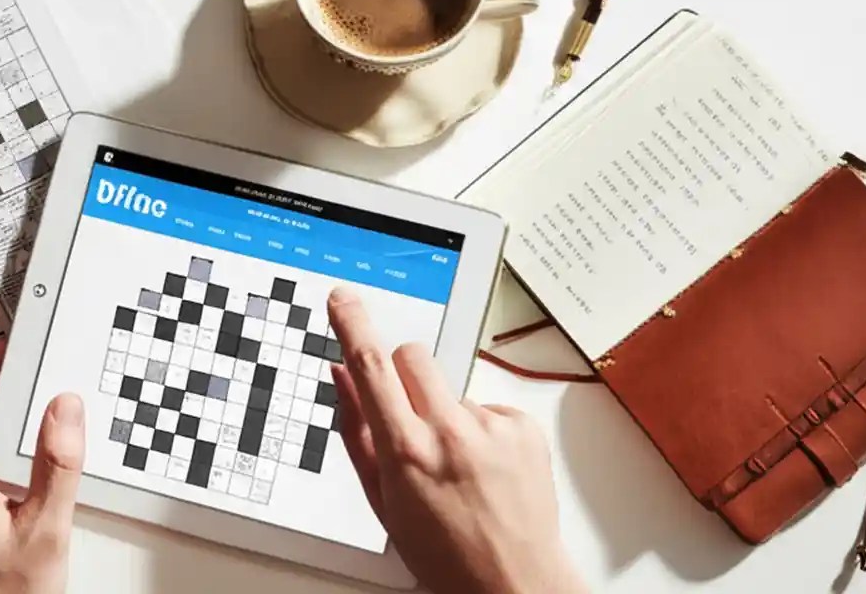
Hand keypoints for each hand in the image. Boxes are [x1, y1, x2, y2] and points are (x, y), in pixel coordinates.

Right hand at [326, 288, 585, 593]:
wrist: (513, 581)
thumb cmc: (443, 552)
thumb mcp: (382, 500)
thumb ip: (357, 431)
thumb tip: (341, 378)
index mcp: (407, 452)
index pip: (372, 368)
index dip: (352, 325)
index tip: (343, 299)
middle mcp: (452, 433)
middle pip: (414, 356)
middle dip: (402, 372)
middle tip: (407, 415)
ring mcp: (493, 428)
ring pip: (451, 385)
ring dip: (445, 411)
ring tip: (456, 464)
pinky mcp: (524, 427)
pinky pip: (487, 404)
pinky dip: (480, 428)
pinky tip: (484, 466)